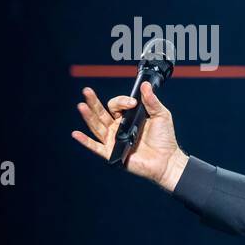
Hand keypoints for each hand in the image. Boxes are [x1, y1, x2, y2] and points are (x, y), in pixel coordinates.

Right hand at [71, 81, 187, 190]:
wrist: (168, 160)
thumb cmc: (165, 139)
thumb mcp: (161, 115)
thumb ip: (151, 101)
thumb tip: (145, 85)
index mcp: (127, 118)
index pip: (116, 105)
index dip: (122, 102)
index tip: (133, 103)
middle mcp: (118, 128)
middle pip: (101, 113)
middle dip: (93, 102)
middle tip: (87, 91)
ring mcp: (114, 140)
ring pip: (97, 126)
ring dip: (88, 116)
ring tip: (82, 105)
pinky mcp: (112, 153)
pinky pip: (96, 147)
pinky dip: (85, 141)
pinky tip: (76, 134)